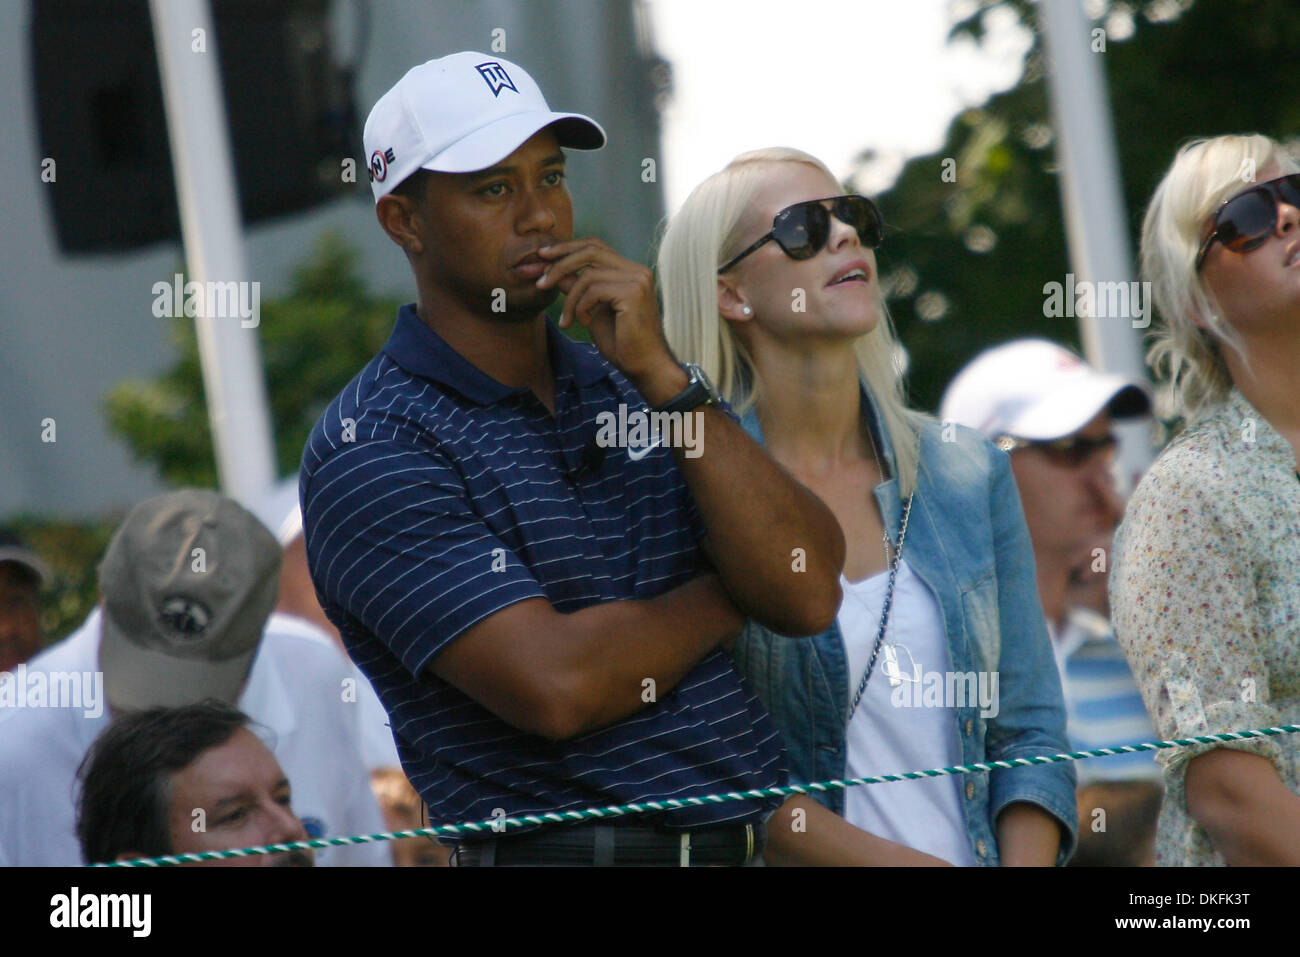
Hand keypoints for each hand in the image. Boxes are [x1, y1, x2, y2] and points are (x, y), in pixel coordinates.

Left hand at [535, 238, 678, 391]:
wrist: (644, 367)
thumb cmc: (622, 344)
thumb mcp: (591, 311)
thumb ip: (577, 289)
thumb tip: (554, 270)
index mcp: (631, 271)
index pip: (596, 247)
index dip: (568, 248)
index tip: (543, 257)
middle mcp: (637, 271)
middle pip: (591, 250)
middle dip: (561, 261)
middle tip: (541, 280)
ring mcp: (637, 280)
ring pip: (588, 274)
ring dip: (570, 298)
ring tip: (567, 320)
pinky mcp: (633, 293)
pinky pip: (593, 290)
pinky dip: (581, 307)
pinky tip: (583, 323)